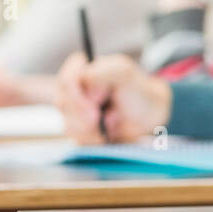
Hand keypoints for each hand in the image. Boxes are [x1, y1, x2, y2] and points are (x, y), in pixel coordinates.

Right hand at [56, 52, 170, 143]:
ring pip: (68, 125)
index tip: (93, 105)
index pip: (66, 80)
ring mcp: (75, 112)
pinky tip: (106, 134)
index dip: (75, 94)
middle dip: (85, 115)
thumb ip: (102, 72)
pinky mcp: (81, 131)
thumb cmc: (138, 90)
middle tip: (101, 118)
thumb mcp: (124, 73)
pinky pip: (77, 140)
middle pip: (63, 104)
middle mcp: (75, 91)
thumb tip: (81, 78)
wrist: (149, 116)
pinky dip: (93, 140)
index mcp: (83, 70)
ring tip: (110, 123)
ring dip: (91, 129)